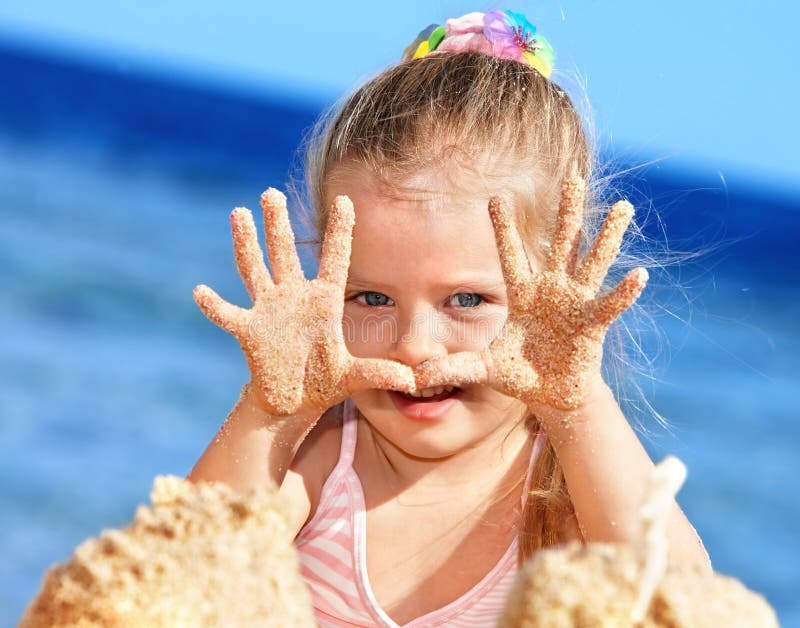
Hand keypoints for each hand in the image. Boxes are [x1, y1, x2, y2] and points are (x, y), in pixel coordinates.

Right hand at [193, 188, 414, 416]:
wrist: (293, 403)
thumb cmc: (325, 383)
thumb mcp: (353, 378)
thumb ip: (378, 373)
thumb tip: (411, 381)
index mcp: (324, 303)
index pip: (335, 260)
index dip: (340, 231)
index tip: (344, 200)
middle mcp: (295, 298)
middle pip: (285, 254)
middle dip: (278, 224)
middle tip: (271, 193)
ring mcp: (270, 310)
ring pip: (255, 269)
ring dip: (246, 243)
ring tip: (239, 213)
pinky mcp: (249, 331)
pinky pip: (228, 315)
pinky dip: (214, 305)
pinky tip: (200, 291)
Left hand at [415, 178, 647, 411]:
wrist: (552, 395)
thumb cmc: (520, 375)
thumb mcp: (485, 369)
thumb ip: (455, 367)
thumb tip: (417, 376)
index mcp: (523, 296)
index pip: (511, 257)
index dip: (505, 230)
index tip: (496, 197)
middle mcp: (552, 292)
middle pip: (560, 245)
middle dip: (567, 213)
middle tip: (573, 178)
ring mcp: (575, 305)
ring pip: (592, 263)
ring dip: (606, 237)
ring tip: (624, 206)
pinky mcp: (592, 326)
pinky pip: (608, 305)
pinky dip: (623, 292)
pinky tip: (639, 275)